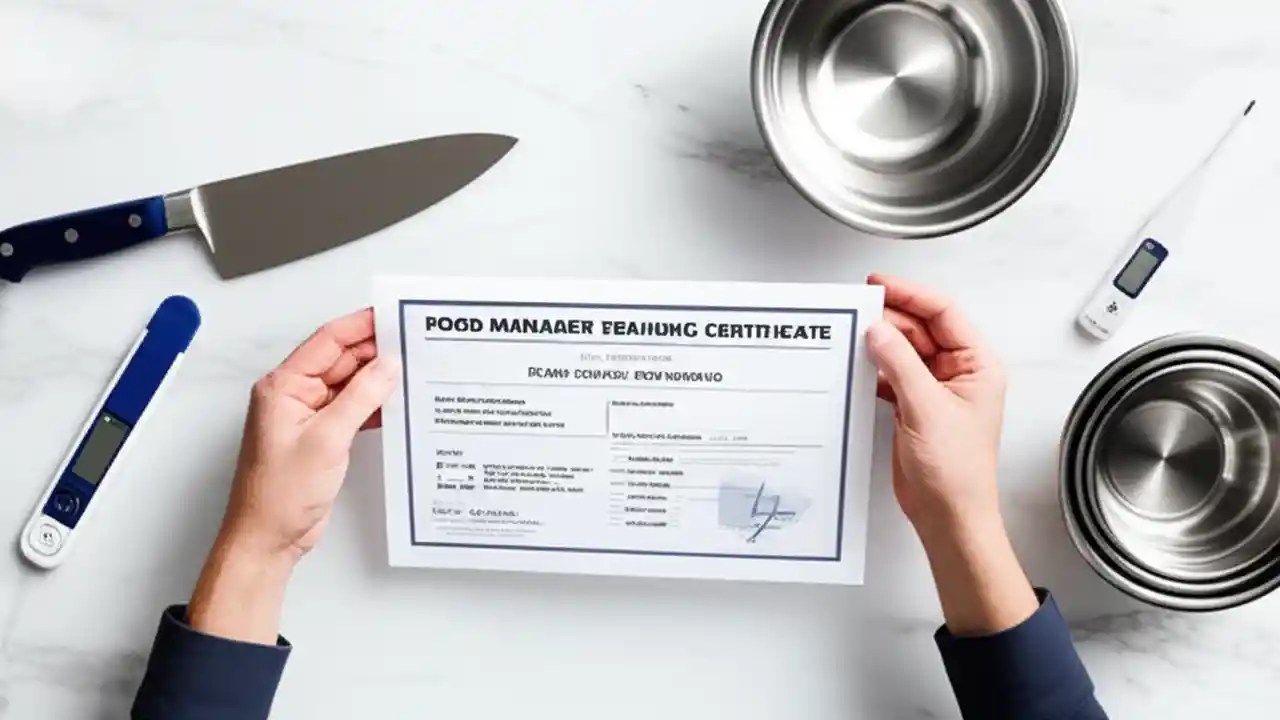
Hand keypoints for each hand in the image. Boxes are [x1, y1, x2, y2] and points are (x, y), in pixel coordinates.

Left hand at [219, 308, 397, 558]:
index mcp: (283, 386)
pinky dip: (373, 404)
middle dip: (375, 351)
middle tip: (411, 343)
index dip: (360, 325)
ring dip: (377, 378)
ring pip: (349, 384)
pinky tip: (396, 403)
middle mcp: (293, 396)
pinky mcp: (321, 436)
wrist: (268, 537)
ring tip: (410, 370)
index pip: (327, 341)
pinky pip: (351, 408)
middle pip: (340, 360)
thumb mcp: (327, 439)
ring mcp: (308, 416)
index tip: (390, 315)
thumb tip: (386, 366)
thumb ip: (360, 398)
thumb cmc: (278, 495)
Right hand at [865, 274, 1004, 534]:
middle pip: (920, 329)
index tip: (880, 286)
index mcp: (977, 366)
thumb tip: (879, 330)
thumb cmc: (957, 474)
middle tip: (857, 313)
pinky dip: (874, 370)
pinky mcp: (914, 407)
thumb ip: (900, 364)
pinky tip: (858, 368)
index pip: (943, 313)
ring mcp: (935, 390)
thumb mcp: (926, 409)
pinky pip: (891, 375)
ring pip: (903, 351)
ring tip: (853, 336)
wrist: (948, 516)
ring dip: (880, 344)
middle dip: (890, 320)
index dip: (911, 295)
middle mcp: (959, 374)